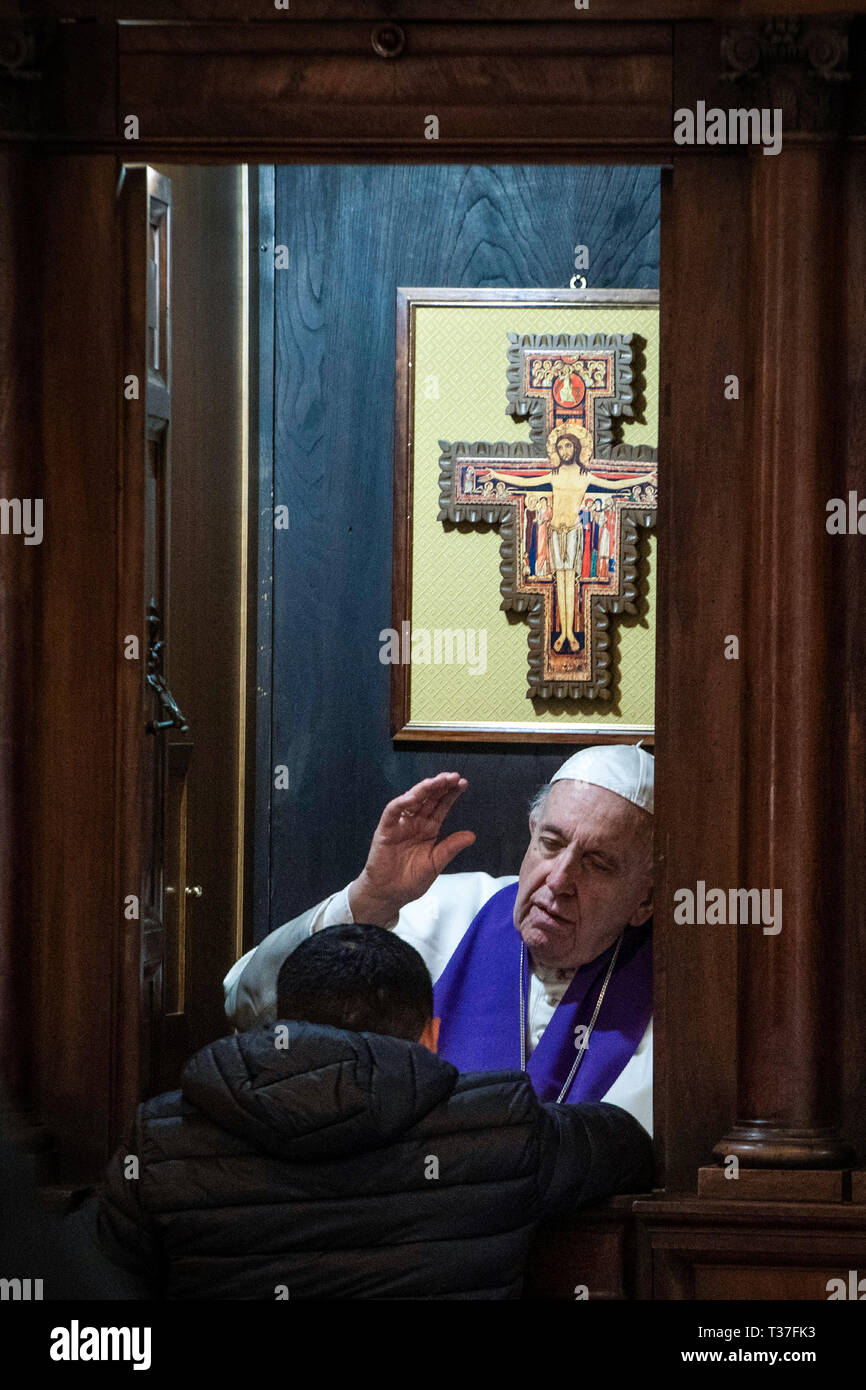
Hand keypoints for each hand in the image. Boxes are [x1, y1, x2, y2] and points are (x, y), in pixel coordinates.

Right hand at [348, 773, 475, 925]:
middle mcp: (415, 823)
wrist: (389, 895)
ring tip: (438, 781)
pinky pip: (392, 811)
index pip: (441, 806)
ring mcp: (400, 824)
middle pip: (429, 798)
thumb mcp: (435, 863)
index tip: (462, 783)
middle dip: (441, 786)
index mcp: (428, 829)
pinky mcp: (386, 830)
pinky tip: (413, 797)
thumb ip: (450, 848)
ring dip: (424, 789)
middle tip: (453, 776)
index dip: (451, 794)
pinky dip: (401, 802)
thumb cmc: (410, 881)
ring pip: (412, 800)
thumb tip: (471, 835)